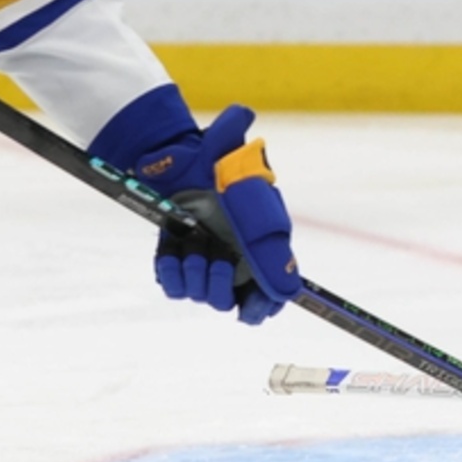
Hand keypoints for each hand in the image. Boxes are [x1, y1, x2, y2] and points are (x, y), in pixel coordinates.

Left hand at [122, 104, 301, 322]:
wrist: (174, 153)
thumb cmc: (218, 164)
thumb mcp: (249, 192)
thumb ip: (271, 238)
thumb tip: (291, 288)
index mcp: (264, 242)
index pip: (274, 292)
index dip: (264, 305)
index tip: (249, 309)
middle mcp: (238, 254)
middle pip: (234, 300)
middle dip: (221, 286)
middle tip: (216, 258)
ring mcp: (207, 256)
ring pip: (202, 295)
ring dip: (194, 274)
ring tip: (191, 245)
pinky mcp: (177, 256)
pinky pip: (174, 286)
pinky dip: (171, 272)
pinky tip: (171, 250)